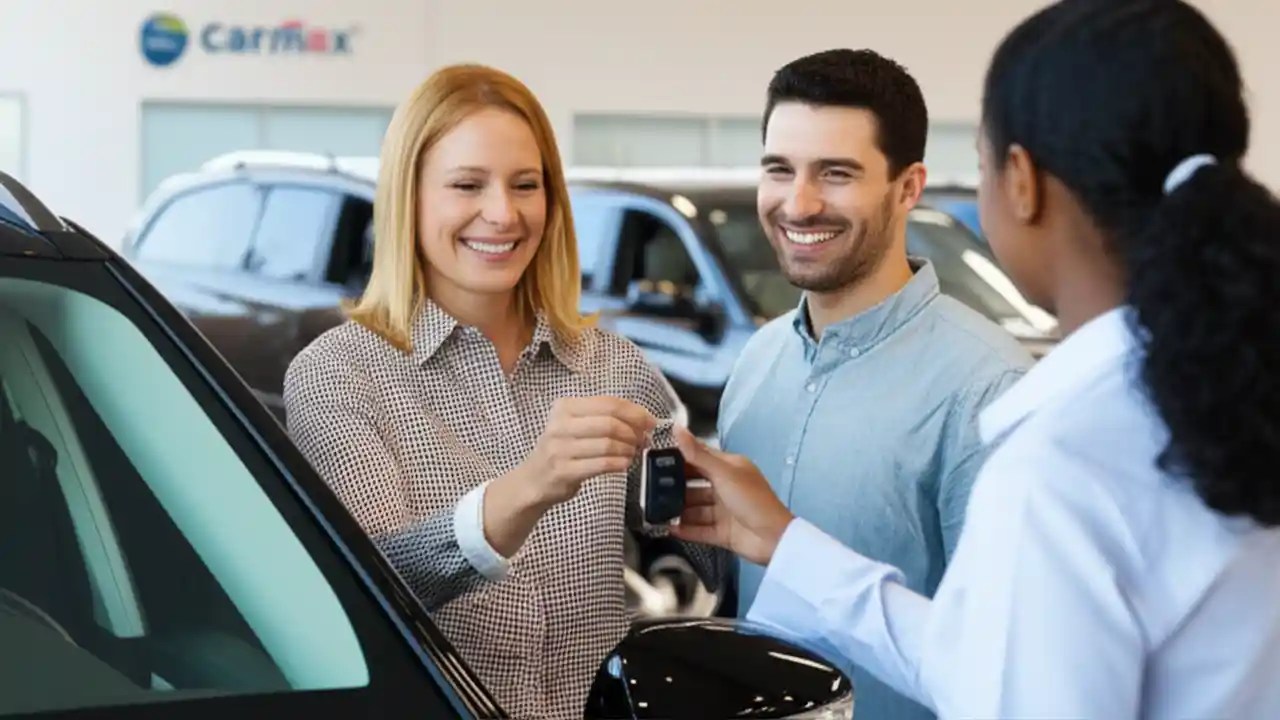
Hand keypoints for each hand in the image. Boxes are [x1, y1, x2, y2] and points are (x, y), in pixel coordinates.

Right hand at [519, 396, 657, 506]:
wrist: (534, 479)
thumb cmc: (562, 450)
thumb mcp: (575, 425)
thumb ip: (604, 418)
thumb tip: (643, 419)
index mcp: (565, 407)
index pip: (608, 403)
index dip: (635, 412)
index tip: (650, 422)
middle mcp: (559, 425)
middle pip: (609, 423)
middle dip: (633, 432)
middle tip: (642, 440)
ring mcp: (560, 448)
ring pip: (608, 444)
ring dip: (628, 449)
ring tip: (632, 453)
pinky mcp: (564, 471)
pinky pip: (602, 464)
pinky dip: (620, 463)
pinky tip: (624, 464)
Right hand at [668, 427, 794, 565]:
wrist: (774, 539)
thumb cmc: (755, 501)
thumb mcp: (724, 474)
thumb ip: (698, 454)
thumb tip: (678, 429)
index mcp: (729, 468)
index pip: (699, 457)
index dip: (679, 456)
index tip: (657, 457)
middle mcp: (725, 488)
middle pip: (693, 484)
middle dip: (674, 486)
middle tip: (651, 486)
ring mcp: (723, 511)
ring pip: (693, 508)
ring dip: (676, 509)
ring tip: (656, 509)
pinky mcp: (721, 532)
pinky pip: (698, 529)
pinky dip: (684, 529)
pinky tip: (668, 527)